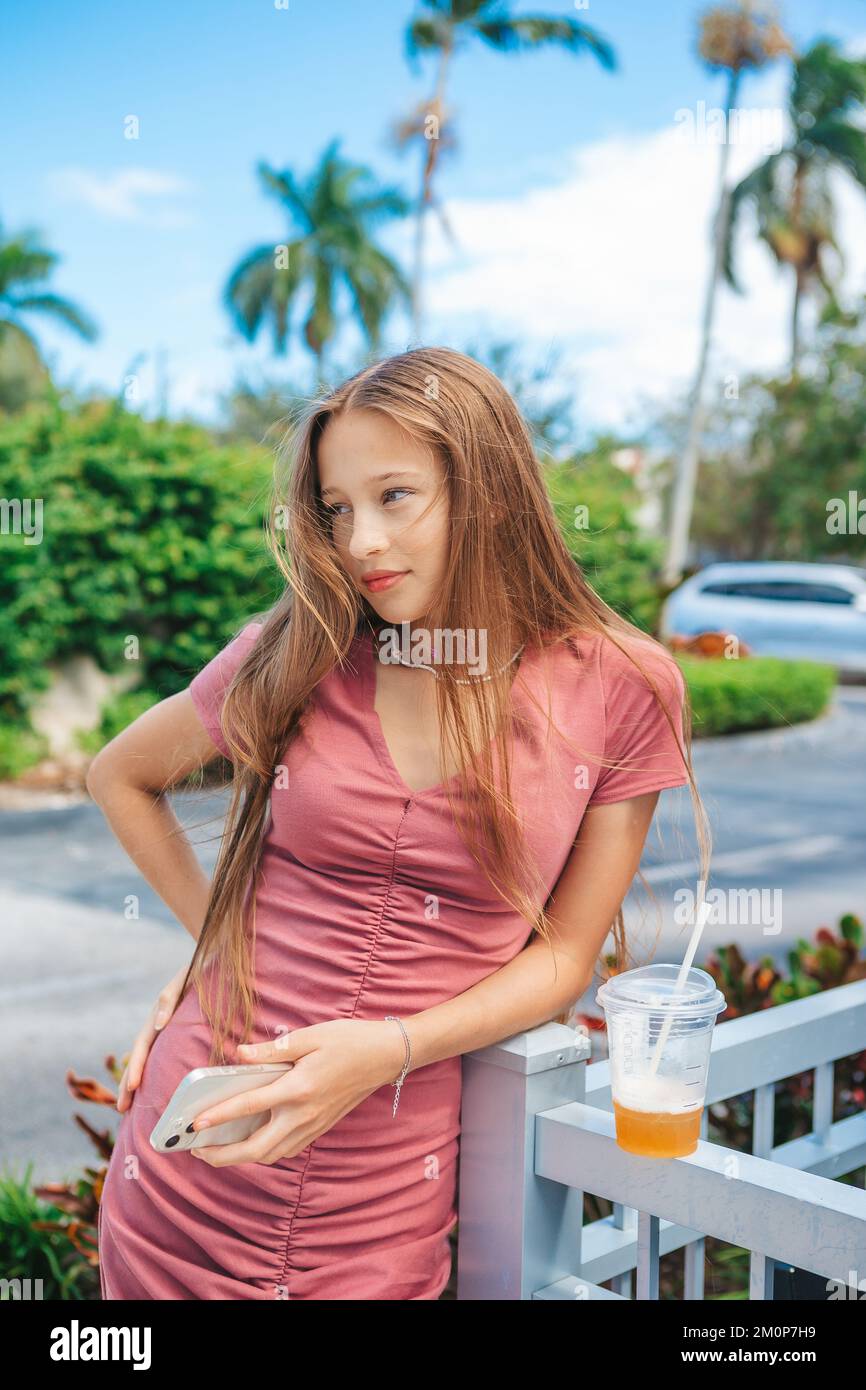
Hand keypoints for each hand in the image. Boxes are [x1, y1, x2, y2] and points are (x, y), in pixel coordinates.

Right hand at [116, 961, 189, 1112]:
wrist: (210, 957)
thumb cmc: (197, 968)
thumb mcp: (183, 980)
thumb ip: (169, 1000)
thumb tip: (157, 1024)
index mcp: (158, 1015)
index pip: (142, 1046)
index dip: (137, 1067)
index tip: (132, 1087)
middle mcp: (157, 1025)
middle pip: (138, 1058)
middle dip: (128, 1083)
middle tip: (121, 1109)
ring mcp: (164, 1030)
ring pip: (145, 1060)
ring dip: (135, 1083)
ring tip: (128, 1107)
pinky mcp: (174, 1033)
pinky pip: (160, 1057)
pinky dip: (152, 1074)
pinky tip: (150, 1090)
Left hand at [188, 1018, 407, 1166]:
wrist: (386, 1055)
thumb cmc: (349, 1040)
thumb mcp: (310, 1035)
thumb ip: (271, 1051)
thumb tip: (238, 1054)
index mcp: (298, 1088)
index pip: (249, 1107)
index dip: (218, 1116)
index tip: (194, 1125)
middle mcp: (304, 1114)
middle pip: (256, 1149)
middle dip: (223, 1156)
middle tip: (197, 1151)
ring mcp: (313, 1125)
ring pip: (271, 1154)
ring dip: (242, 1158)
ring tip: (219, 1150)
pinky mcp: (321, 1127)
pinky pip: (286, 1150)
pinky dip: (264, 1152)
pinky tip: (253, 1140)